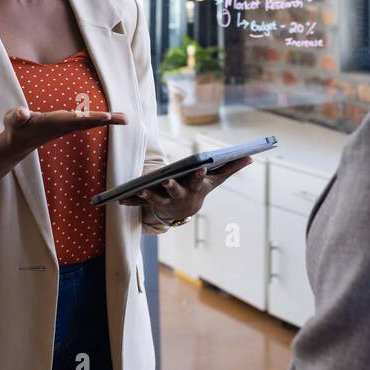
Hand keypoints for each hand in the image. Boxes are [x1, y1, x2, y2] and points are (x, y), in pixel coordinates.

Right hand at [3, 104, 126, 158]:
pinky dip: (100, 119)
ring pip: (90, 122)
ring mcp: (67, 126)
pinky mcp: (67, 125)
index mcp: (53, 123)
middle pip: (88, 122)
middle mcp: (64, 126)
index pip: (74, 119)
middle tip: (125, 119)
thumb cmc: (16, 128)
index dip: (90, 117)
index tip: (106, 116)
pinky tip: (112, 118)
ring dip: (107, 120)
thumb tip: (21, 112)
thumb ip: (16, 117)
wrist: (19, 143)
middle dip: (106, 120)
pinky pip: (87, 121)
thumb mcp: (13, 121)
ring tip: (125, 118)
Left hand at [118, 156, 252, 222]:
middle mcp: (179, 195)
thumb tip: (251, 157)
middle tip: (168, 180)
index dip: (200, 173)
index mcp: (194, 187)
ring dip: (148, 194)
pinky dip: (129, 199)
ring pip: (155, 198)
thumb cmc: (199, 189)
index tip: (201, 166)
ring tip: (140, 188)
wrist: (183, 212)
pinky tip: (118, 198)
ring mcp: (164, 200)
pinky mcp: (150, 202)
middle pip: (176, 190)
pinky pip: (138, 201)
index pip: (198, 179)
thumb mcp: (215, 181)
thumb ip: (231, 168)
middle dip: (172, 186)